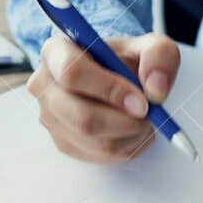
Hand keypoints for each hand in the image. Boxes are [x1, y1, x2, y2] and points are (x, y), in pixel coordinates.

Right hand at [26, 32, 181, 163]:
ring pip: (93, 140)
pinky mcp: (62, 142)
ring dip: (129, 136)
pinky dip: (125, 147)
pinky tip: (133, 130)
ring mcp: (49, 117)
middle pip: (82, 117)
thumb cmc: (128, 59)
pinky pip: (97, 155)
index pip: (71, 72)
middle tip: (149, 115)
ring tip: (144, 120)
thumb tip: (155, 90)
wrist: (117, 77)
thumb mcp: (151, 46)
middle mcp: (44, 85)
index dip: (109, 89)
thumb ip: (159, 57)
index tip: (141, 100)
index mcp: (56, 51)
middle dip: (124, 122)